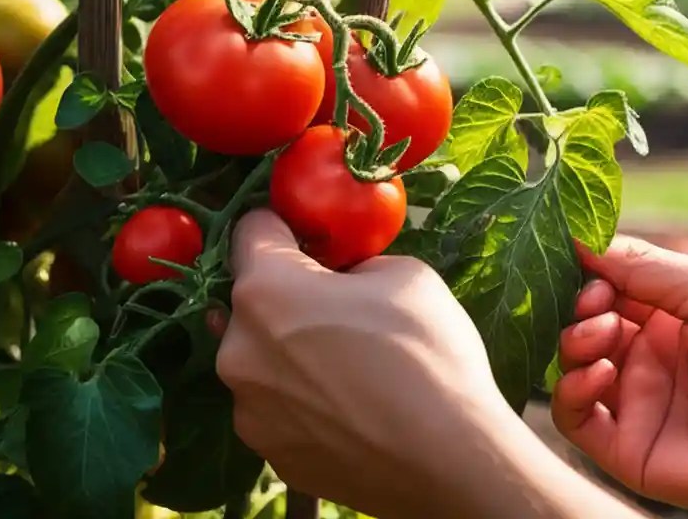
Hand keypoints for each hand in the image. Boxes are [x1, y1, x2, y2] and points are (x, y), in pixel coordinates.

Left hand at [214, 210, 513, 517]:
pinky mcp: (267, 450)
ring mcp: (248, 407)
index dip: (284, 226)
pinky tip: (351, 407)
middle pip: (252, 301)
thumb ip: (357, 264)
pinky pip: (277, 406)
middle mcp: (238, 348)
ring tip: (352, 368)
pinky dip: (303, 400)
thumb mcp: (406, 275)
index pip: (249, 229)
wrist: (448, 460)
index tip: (312, 239)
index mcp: (266, 290)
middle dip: (289, 297)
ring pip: (261, 358)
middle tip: (344, 311)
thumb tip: (343, 276)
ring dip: (291, 352)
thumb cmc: (429, 356)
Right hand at [553, 236, 687, 517]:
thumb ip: (645, 266)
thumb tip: (579, 239)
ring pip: (572, 367)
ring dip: (573, 342)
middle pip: (586, 322)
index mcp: (675, 314)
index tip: (584, 261)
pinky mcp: (631, 448)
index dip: (592, 271)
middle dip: (580, 304)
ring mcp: (640, 402)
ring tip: (602, 334)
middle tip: (596, 302)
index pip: (611, 284)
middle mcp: (652, 356)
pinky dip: (571, 392)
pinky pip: (577, 420)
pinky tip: (599, 373)